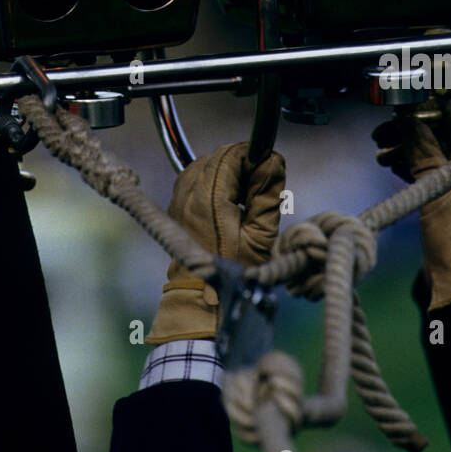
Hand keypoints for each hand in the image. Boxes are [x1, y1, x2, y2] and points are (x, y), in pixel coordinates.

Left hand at [146, 142, 285, 343]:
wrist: (201, 298)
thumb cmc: (235, 271)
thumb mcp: (261, 234)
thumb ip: (267, 193)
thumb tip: (272, 161)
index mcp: (208, 198)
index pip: (230, 154)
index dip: (252, 156)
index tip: (266, 171)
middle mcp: (188, 193)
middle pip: (218, 157)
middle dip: (242, 165)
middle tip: (258, 188)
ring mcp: (179, 198)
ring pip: (206, 165)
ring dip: (228, 173)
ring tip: (244, 198)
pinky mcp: (177, 206)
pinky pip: (196, 179)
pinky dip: (214, 183)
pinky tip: (228, 203)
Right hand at [375, 103, 450, 311]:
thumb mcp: (436, 184)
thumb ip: (421, 149)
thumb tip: (408, 120)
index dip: (430, 109)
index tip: (404, 107)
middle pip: (442, 136)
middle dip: (412, 130)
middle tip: (385, 132)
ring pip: (434, 155)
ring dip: (409, 150)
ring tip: (382, 152)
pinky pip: (432, 175)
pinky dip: (412, 168)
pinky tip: (392, 168)